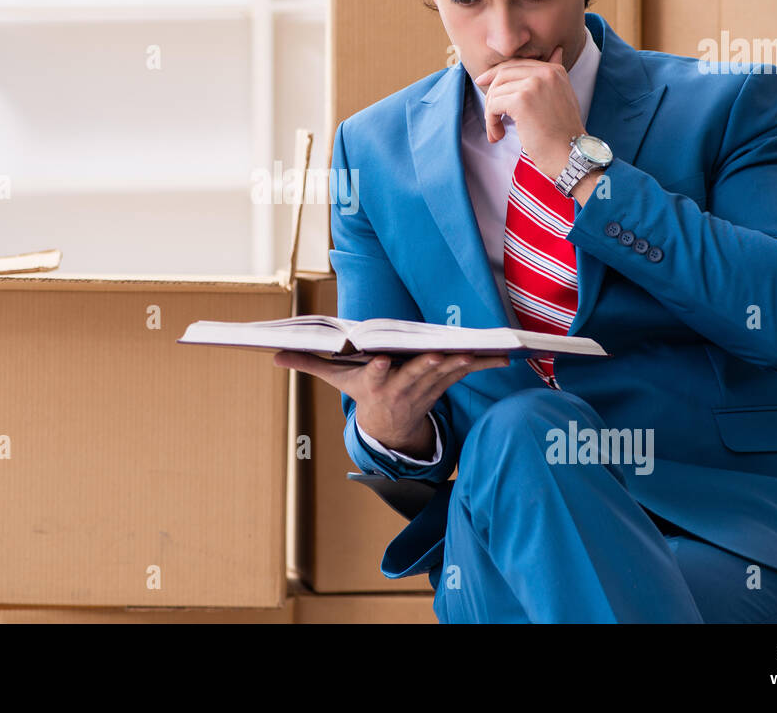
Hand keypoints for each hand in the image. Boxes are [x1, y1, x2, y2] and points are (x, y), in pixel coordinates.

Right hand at [272, 350, 509, 453]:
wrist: (392, 426)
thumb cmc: (363, 392)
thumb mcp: (336, 379)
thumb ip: (309, 363)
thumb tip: (273, 356)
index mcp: (375, 383)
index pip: (375, 376)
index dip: (378, 370)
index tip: (380, 361)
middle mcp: (402, 386)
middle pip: (415, 375)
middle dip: (426, 365)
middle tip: (437, 355)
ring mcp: (426, 387)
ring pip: (444, 372)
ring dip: (461, 362)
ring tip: (475, 350)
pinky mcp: (444, 383)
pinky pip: (466, 372)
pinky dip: (485, 363)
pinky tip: (504, 355)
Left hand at [474, 44, 583, 181]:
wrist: (569, 153)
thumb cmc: (563, 132)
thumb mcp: (562, 96)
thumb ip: (552, 77)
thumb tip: (556, 51)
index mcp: (554, 70)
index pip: (516, 65)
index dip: (496, 74)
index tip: (482, 83)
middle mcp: (545, 73)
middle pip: (503, 74)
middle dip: (490, 94)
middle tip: (489, 115)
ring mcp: (533, 85)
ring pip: (495, 92)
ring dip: (491, 114)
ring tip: (497, 132)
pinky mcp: (521, 100)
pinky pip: (493, 106)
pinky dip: (491, 121)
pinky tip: (498, 135)